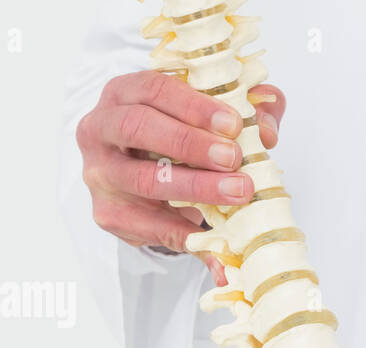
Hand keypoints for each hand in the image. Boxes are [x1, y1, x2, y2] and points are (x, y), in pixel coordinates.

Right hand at [76, 70, 285, 276]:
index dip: (194, 105)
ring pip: (144, 178)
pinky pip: (148, 225)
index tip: (233, 123)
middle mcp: (100, 128)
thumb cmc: (177, 141)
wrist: (145, 186)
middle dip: (189, 143)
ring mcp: (100, 173)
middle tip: (233, 157)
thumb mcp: (208, 119)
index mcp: (124, 93)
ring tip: (236, 192)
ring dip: (195, 187)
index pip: (153, 88)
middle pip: (138, 127)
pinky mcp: (108, 213)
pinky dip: (186, 234)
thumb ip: (243, 113)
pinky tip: (215, 240)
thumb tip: (266, 129)